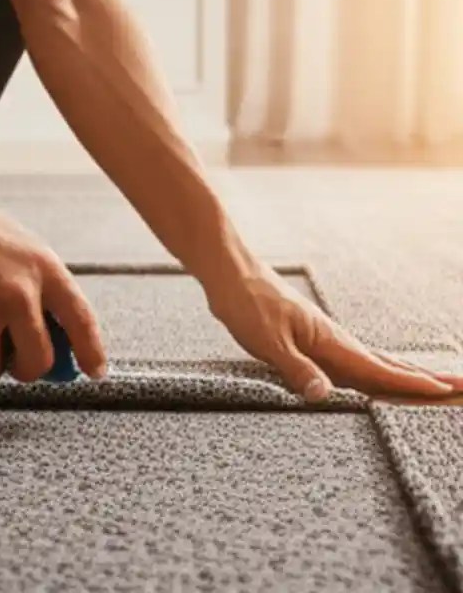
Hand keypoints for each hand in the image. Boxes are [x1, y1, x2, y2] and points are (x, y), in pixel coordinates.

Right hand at [0, 189, 108, 382]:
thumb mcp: (22, 246)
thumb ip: (40, 287)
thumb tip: (52, 334)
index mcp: (43, 270)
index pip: (81, 320)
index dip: (91, 352)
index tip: (94, 371)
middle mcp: (18, 293)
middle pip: (38, 363)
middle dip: (25, 369)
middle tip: (14, 360)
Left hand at [207, 265, 462, 400]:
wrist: (230, 273)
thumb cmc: (245, 303)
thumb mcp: (265, 341)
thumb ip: (296, 368)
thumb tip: (325, 396)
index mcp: (329, 341)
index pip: (377, 369)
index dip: (411, 384)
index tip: (445, 392)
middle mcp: (335, 340)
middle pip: (388, 365)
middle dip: (424, 379)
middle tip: (461, 389)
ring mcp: (326, 339)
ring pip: (374, 363)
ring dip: (406, 375)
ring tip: (435, 385)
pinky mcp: (312, 339)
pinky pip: (353, 360)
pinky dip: (376, 371)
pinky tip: (379, 377)